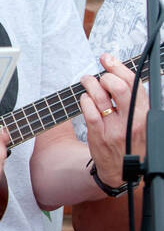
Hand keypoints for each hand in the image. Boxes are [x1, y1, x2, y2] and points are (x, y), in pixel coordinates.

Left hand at [79, 53, 147, 188]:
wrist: (123, 171)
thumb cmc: (132, 142)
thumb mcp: (143, 122)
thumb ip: (135, 102)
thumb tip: (121, 75)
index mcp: (146, 114)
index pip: (134, 84)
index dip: (119, 67)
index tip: (108, 59)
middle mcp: (133, 120)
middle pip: (119, 88)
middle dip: (106, 75)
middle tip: (100, 75)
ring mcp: (115, 128)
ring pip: (101, 97)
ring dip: (90, 84)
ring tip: (87, 80)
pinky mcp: (99, 135)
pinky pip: (90, 111)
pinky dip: (85, 100)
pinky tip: (85, 98)